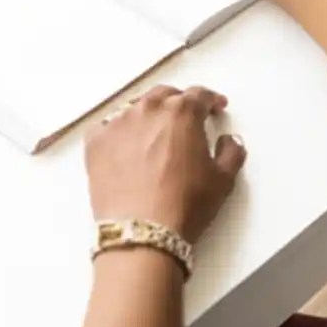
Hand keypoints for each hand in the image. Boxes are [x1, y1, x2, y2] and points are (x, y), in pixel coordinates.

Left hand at [85, 85, 245, 244]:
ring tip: (155, 134)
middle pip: (164, 96)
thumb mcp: (222, 180)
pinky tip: (126, 146)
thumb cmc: (182, 205)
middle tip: (185, 118)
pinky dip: (119, 132)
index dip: (210, 100)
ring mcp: (117, 123)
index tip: (214, 106)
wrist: (142, 231)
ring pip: (135, 108)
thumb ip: (231, 153)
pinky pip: (108, 127)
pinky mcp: (96, 142)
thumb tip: (229, 141)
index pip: (199, 95)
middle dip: (178, 103)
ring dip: (148, 116)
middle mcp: (147, 110)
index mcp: (181, 113)